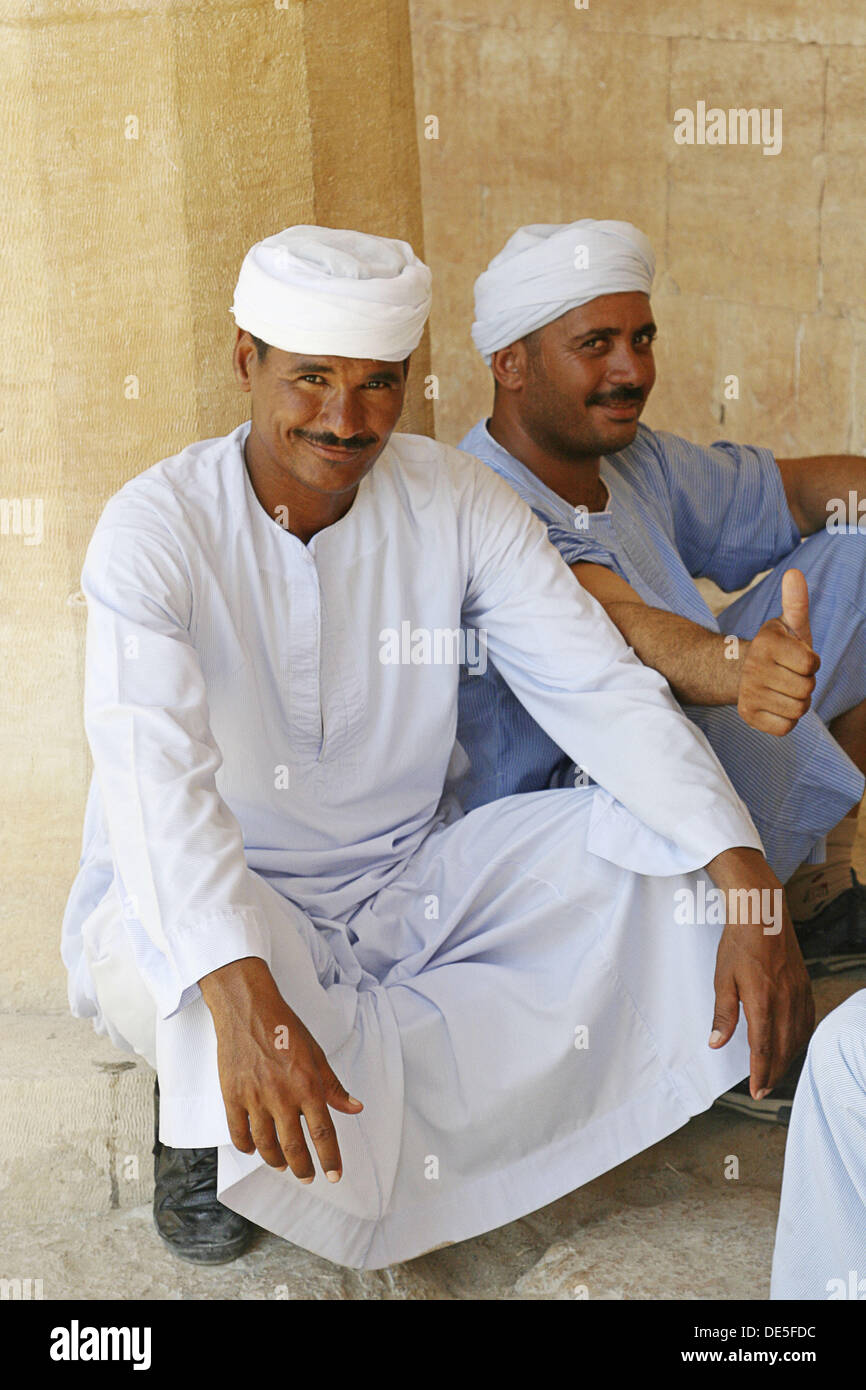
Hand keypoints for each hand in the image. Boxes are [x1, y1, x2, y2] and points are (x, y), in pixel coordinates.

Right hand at [199, 957, 362, 1181]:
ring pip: (266, 1145)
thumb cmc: (285, 1028)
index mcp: (307, 1086)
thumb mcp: (317, 1054)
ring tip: (284, 1165)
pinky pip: (239, 1133)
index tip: (334, 1175)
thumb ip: (334, 1086)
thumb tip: (355, 1107)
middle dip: (303, 1168)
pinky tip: (254, 1150)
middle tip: (308, 1176)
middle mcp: (282, 1097)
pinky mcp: (232, 1096)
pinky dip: (247, 1146)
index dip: (330, 1158)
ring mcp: (255, 1099)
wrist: (248, 1009)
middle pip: (294, 1147)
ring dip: (276, 1161)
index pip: (322, 1133)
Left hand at [705, 848, 813, 1097]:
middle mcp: (785, 1002)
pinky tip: (793, 1045)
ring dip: (786, 1059)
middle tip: (763, 1090)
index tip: (756, 1090)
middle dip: (772, 1072)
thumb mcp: (722, 979)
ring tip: (774, 1073)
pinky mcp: (805, 986)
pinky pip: (806, 1021)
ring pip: (797, 1037)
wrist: (763, 914)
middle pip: (782, 1048)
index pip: (763, 1048)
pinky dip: (800, 1039)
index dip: (759, 1072)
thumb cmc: (738, 944)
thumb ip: (723, 1014)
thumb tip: (716, 1044)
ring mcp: (799, 994)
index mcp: (763, 1002)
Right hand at [736, 569, 819, 734]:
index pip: (811, 663)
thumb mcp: (788, 625)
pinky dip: (787, 719)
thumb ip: (796, 602)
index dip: (811, 662)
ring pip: (798, 710)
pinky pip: (786, 727)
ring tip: (785, 690)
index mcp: (766, 645)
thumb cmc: (777, 648)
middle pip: (807, 690)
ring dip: (798, 702)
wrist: (742, 671)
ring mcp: (749, 694)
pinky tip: (776, 705)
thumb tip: (795, 573)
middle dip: (806, 684)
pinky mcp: (748, 716)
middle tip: (791, 676)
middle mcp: (753, 669)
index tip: (799, 658)